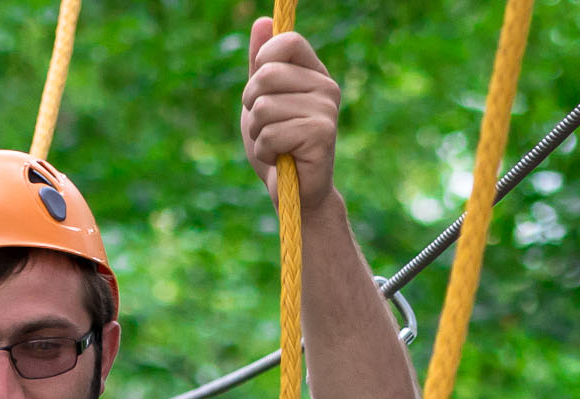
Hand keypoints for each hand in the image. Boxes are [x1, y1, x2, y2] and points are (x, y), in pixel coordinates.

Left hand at [241, 21, 341, 207]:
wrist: (295, 195)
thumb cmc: (277, 146)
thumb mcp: (261, 100)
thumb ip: (260, 64)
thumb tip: (262, 21)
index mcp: (314, 74)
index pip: (287, 41)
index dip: (263, 60)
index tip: (260, 87)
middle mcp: (326, 87)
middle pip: (267, 74)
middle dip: (251, 105)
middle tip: (265, 127)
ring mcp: (327, 111)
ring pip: (264, 107)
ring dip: (257, 133)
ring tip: (275, 146)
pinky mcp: (322, 135)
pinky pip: (271, 133)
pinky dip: (266, 151)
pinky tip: (281, 160)